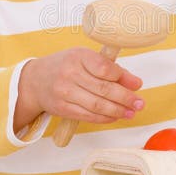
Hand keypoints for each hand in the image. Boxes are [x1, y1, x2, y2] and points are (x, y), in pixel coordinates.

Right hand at [14, 48, 143, 130]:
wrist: (35, 81)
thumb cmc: (66, 66)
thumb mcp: (85, 59)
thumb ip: (110, 69)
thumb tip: (135, 83)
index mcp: (78, 56)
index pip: (104, 68)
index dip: (123, 78)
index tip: (137, 84)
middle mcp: (70, 74)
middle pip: (103, 89)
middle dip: (126, 98)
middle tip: (140, 103)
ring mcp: (65, 93)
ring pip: (97, 105)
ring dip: (118, 111)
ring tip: (131, 112)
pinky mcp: (63, 109)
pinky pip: (88, 116)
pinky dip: (105, 118)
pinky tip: (116, 116)